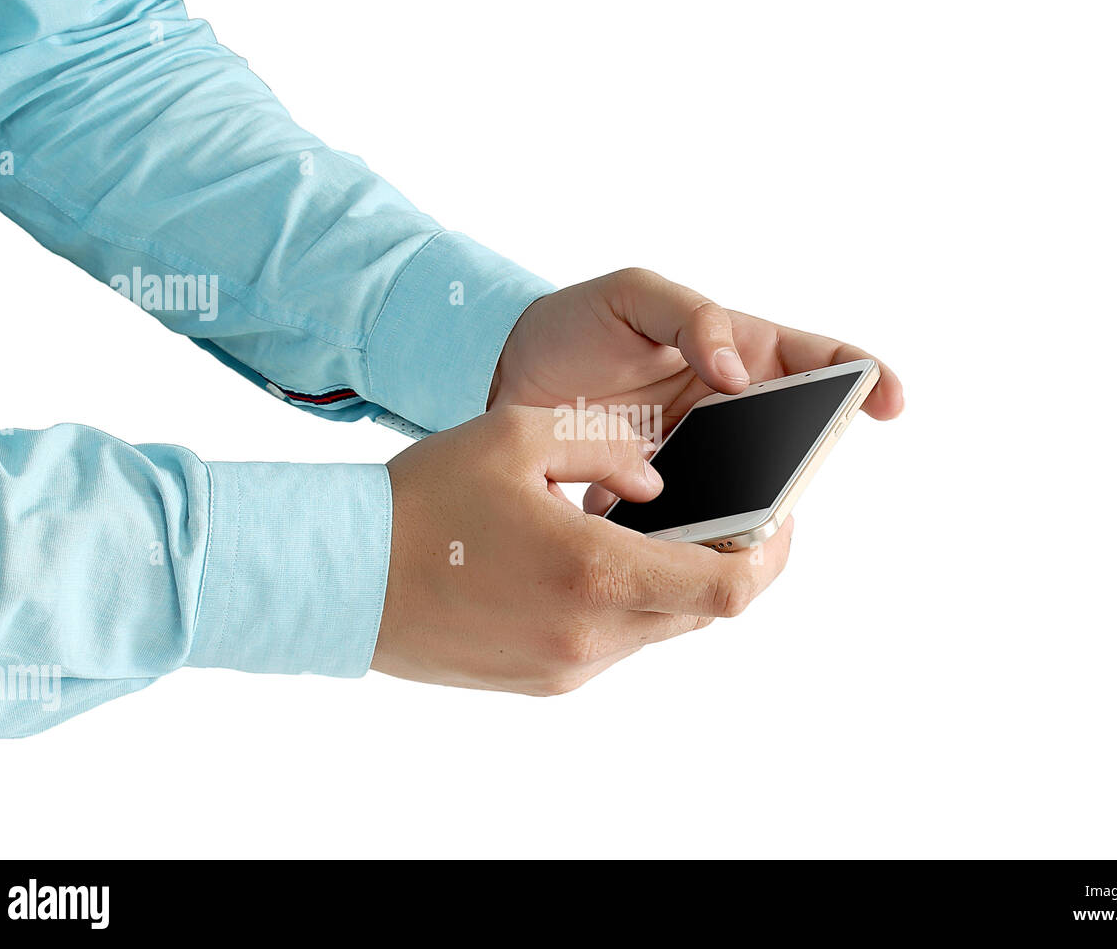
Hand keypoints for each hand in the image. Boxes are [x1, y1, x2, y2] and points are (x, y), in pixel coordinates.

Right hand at [373, 405, 792, 694]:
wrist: (341, 578)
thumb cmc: (423, 501)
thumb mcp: (518, 435)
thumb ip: (609, 448)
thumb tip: (660, 486)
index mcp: (595, 572)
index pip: (730, 586)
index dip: (769, 553)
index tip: (775, 517)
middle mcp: (591, 635)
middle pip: (704, 610)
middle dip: (723, 561)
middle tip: (719, 513)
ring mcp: (568, 667)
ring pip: (661, 628)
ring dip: (669, 582)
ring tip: (639, 529)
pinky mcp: (544, 681)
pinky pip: (616, 643)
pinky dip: (624, 604)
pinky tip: (585, 560)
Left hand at [490, 267, 903, 512]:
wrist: (508, 377)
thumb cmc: (578, 325)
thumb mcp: (630, 296)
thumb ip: (689, 317)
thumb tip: (739, 370)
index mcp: (741, 352)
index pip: (818, 361)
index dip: (865, 377)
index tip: (889, 401)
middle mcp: (732, 411)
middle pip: (794, 442)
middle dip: (803, 464)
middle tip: (791, 482)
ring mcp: (700, 460)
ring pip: (750, 494)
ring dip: (751, 513)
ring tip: (738, 527)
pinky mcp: (662, 500)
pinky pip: (693, 527)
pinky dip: (690, 540)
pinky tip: (674, 549)